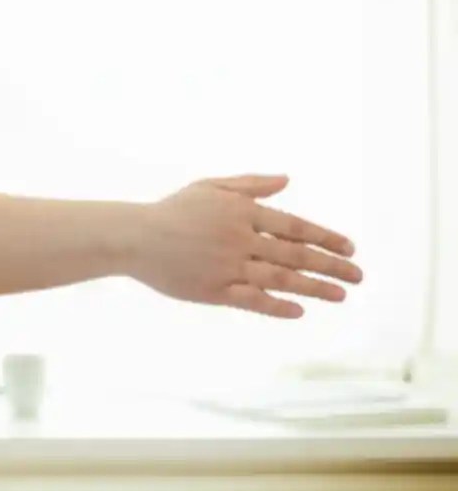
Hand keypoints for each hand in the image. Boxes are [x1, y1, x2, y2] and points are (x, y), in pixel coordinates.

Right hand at [129, 174, 363, 318]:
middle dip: (331, 265)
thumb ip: (250, 185)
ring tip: (341, 295)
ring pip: (280, 279)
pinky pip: (251, 300)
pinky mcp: (212, 291)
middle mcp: (239, 239)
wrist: (133, 237)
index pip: (295, 226)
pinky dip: (277, 306)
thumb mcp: (210, 187)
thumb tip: (287, 181)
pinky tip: (298, 310)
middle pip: (295, 254)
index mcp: (241, 212)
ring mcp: (226, 267)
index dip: (325, 237)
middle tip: (358, 275)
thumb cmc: (171, 210)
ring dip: (314, 287)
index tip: (350, 248)